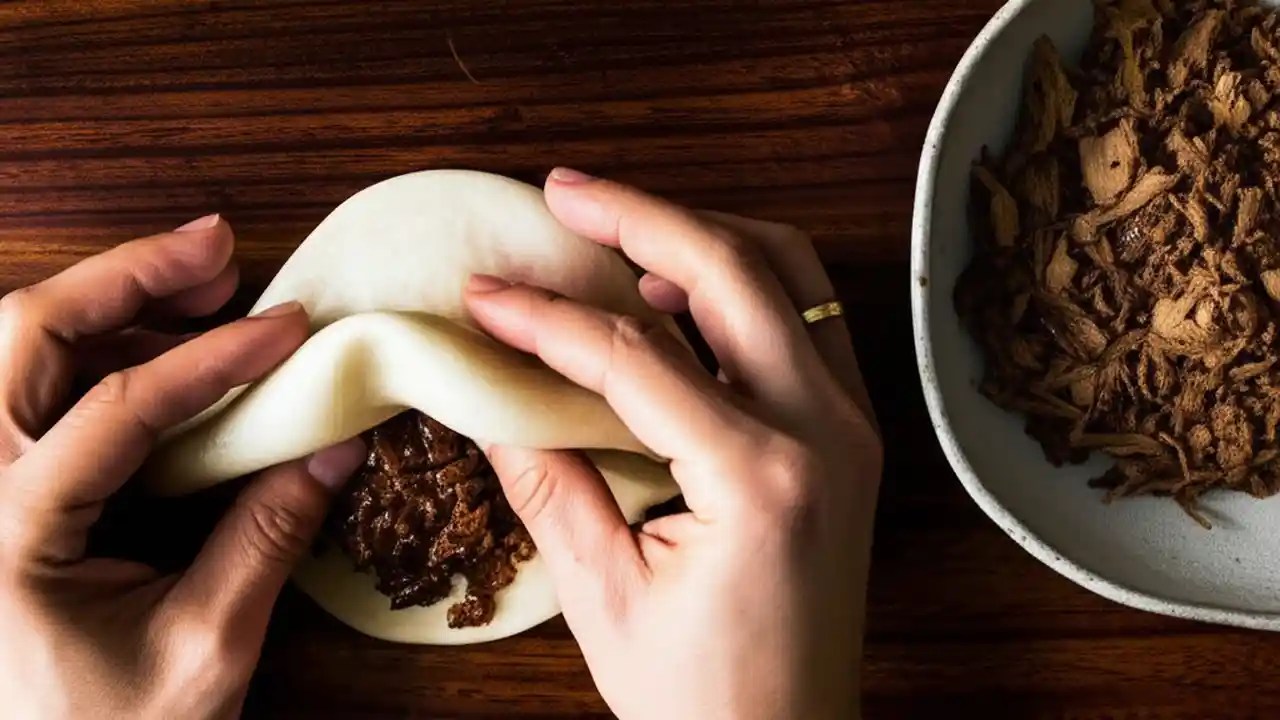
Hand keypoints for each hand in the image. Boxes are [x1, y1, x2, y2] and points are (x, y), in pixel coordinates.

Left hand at [0, 216, 364, 718]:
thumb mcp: (204, 646)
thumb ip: (268, 536)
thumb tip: (335, 446)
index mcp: (7, 536)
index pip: (117, 407)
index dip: (214, 358)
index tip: (291, 330)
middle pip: (24, 334)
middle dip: (128, 275)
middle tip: (219, 249)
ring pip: (16, 351)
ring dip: (111, 303)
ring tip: (205, 290)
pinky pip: (35, 393)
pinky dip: (102, 353)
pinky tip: (170, 350)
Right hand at [465, 170, 881, 719]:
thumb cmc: (701, 700)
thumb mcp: (603, 595)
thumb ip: (546, 477)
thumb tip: (489, 391)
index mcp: (759, 478)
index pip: (634, 354)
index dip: (546, 316)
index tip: (483, 297)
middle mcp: (825, 433)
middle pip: (733, 269)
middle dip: (640, 214)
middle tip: (563, 191)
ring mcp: (851, 429)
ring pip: (788, 275)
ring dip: (702, 235)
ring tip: (618, 231)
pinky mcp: (850, 437)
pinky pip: (805, 320)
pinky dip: (745, 284)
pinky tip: (682, 292)